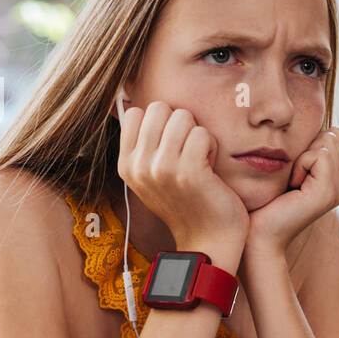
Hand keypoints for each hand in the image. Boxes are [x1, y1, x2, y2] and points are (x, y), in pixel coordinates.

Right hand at [117, 100, 248, 250]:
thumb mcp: (153, 176)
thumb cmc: (187, 203)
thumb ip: (143, 144)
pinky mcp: (189, 171)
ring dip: (198, 135)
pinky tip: (210, 167)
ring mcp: (162, 168)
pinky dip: (212, 146)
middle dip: (181, 124)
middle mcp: (140, 166)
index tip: (171, 147)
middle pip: (160, 108)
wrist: (208, 240)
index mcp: (126, 165)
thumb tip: (128, 97)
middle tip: (189, 152)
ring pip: (183, 116)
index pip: (137, 112)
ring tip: (200, 160)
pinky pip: (202, 133)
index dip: (161, 122)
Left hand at [245, 127, 338, 259]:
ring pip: (330, 142)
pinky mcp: (327, 193)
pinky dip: (301, 164)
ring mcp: (337, 190)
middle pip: (336, 136)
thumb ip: (306, 152)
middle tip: (293, 174)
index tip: (294, 168)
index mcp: (334, 179)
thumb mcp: (287, 170)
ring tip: (292, 180)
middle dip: (310, 145)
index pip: (337, 137)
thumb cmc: (264, 203)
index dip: (312, 142)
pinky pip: (321, 156)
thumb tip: (323, 129)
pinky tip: (292, 184)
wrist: (258, 235)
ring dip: (304, 155)